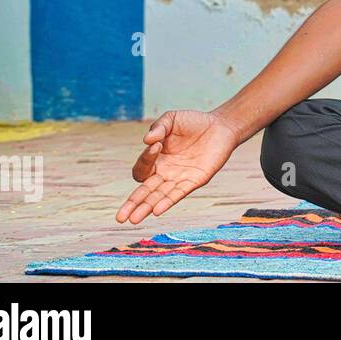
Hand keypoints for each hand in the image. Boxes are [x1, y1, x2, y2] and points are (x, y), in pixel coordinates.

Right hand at [115, 109, 238, 224]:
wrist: (221, 126)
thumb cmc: (194, 122)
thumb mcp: (172, 119)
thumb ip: (159, 127)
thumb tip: (147, 140)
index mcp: (156, 159)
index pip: (142, 168)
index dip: (145, 159)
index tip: (156, 144)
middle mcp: (165, 172)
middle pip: (144, 191)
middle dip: (132, 203)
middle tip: (120, 217)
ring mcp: (179, 178)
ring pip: (158, 197)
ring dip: (146, 208)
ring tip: (133, 220)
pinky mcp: (195, 180)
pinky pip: (179, 194)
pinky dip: (168, 202)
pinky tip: (157, 211)